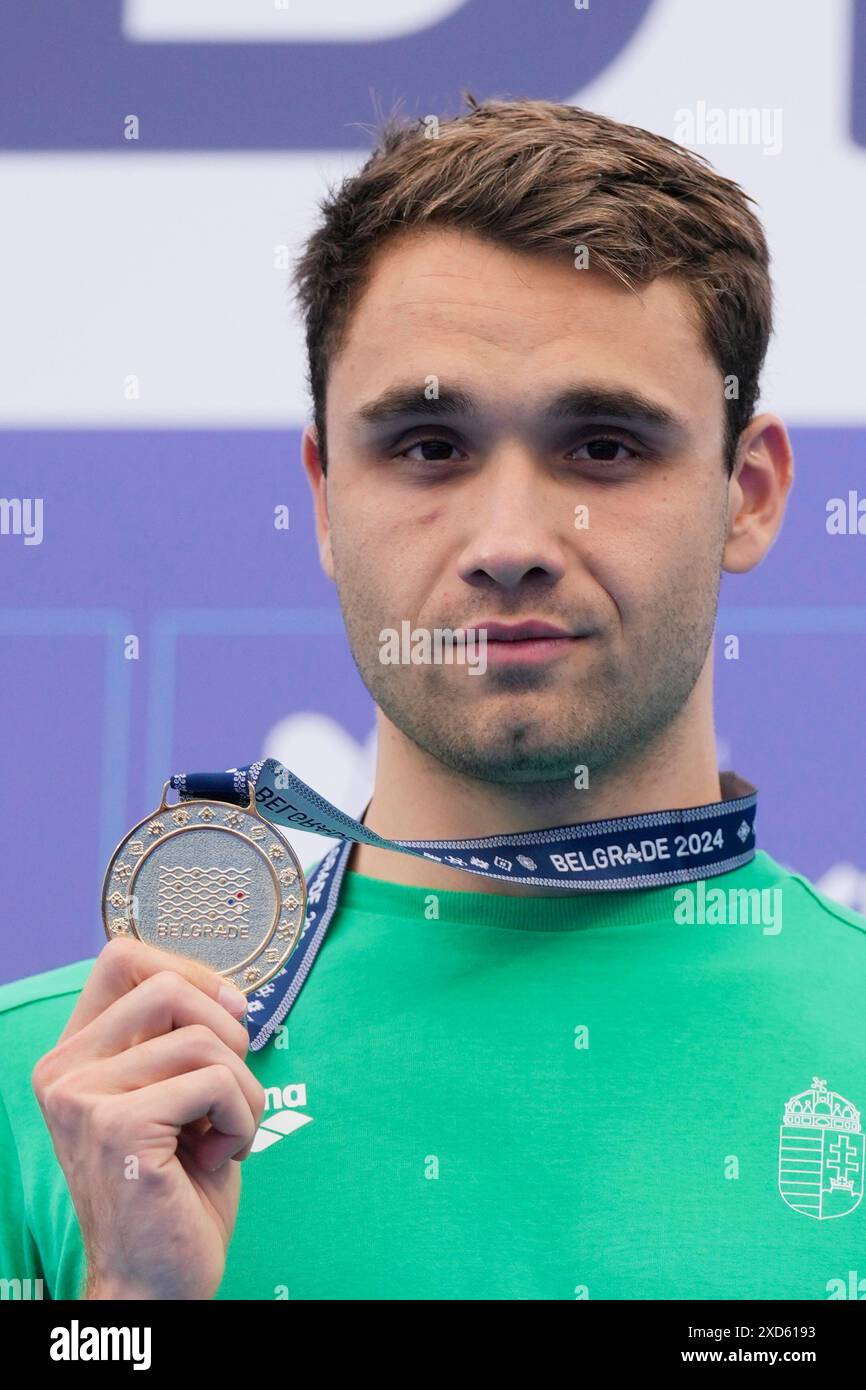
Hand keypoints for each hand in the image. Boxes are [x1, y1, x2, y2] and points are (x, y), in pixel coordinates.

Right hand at [31, 937, 264, 1299]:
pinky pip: (215, 1082)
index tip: (226, 1013)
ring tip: (226, 1136)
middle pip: (170, 987)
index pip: (123, 958)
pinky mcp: (118, 1125)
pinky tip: (219, 1158)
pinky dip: (242, 1119)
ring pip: (202, 1039)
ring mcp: (84, 1097)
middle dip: (227, 1035)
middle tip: (228, 1091)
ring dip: (243, 1090)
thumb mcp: (174, 1096)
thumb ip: (181, 1040)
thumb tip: (227, 992)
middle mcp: (66, 1071)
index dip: (189, 971)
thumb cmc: (176, 1189)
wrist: (157, 1278)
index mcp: (76, 1056)